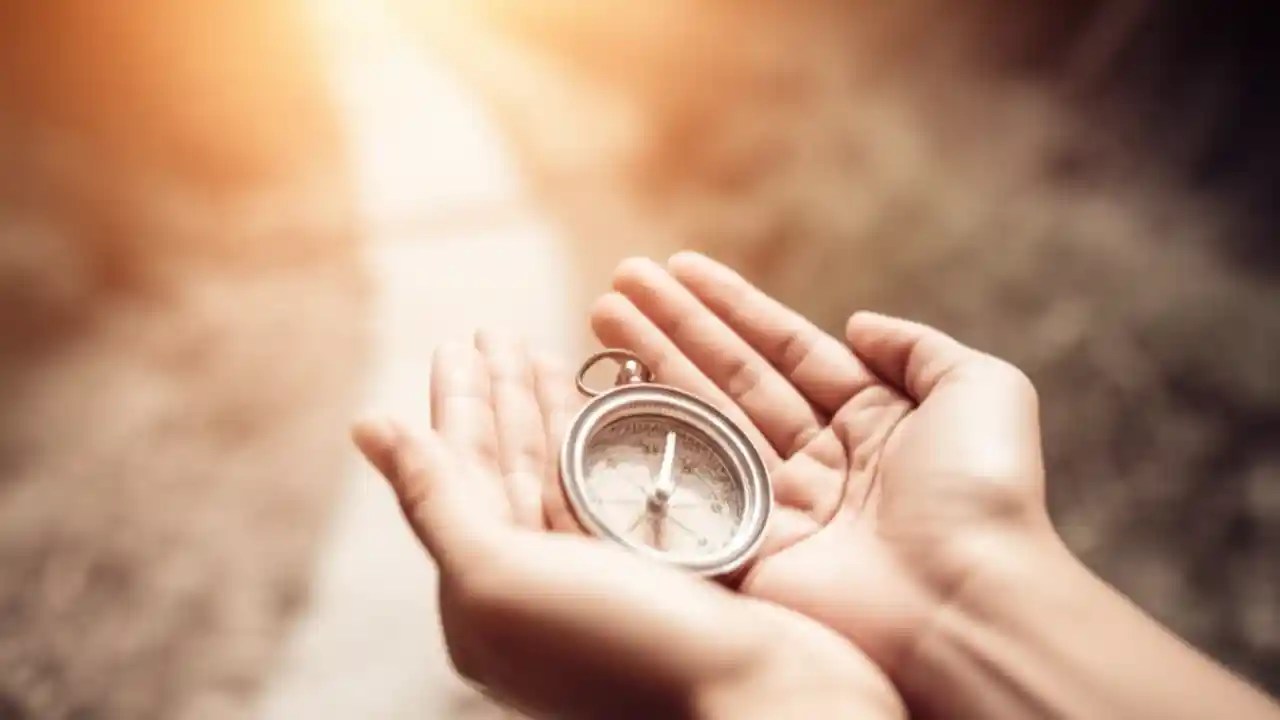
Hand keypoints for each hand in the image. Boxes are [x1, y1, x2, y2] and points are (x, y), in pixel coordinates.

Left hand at [352, 332, 904, 719]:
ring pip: (561, 477)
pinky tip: (607, 409)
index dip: (457, 404)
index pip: (455, 479)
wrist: (759, 705)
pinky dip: (606, 444)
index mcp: (484, 602)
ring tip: (539, 352)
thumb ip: (435, 500)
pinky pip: (616, 491)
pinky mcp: (659, 575)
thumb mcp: (501, 580)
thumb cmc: (624, 652)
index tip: (459, 340)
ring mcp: (600, 584)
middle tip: (495, 331)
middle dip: (498, 399)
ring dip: (546, 413)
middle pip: (506, 472)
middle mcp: (538, 594)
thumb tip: (371, 425)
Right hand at [590, 254, 1055, 707]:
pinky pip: (689, 489)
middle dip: (676, 327)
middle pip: (732, 378)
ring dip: (651, 364)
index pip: (787, 350)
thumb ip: (918, 346)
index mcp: (874, 420)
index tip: (681, 268)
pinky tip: (610, 396)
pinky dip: (649, 444)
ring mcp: (779, 507)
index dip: (733, 307)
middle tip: (620, 282)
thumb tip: (858, 322)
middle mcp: (822, 460)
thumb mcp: (980, 389)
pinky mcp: (747, 552)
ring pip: (703, 421)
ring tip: (602, 311)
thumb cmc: (981, 495)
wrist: (963, 606)